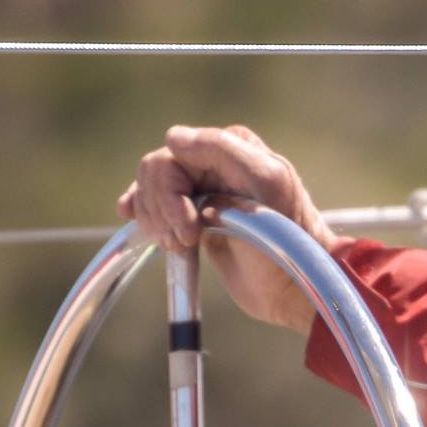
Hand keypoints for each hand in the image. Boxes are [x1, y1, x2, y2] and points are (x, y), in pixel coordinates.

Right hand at [119, 125, 334, 332]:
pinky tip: (134, 220)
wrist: (292, 288)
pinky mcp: (193, 219)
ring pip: (151, 191)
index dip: (171, 193)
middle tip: (185, 240)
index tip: (191, 228)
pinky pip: (153, 206)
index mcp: (231, 148)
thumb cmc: (288, 238)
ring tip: (181, 246)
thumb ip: (222, 148)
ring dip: (156, 220)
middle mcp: (214, 164)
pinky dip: (143, 215)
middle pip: (155, 172)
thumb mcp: (265, 183)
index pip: (172, 155)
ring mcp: (202, 191)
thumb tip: (173, 138)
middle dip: (162, 209)